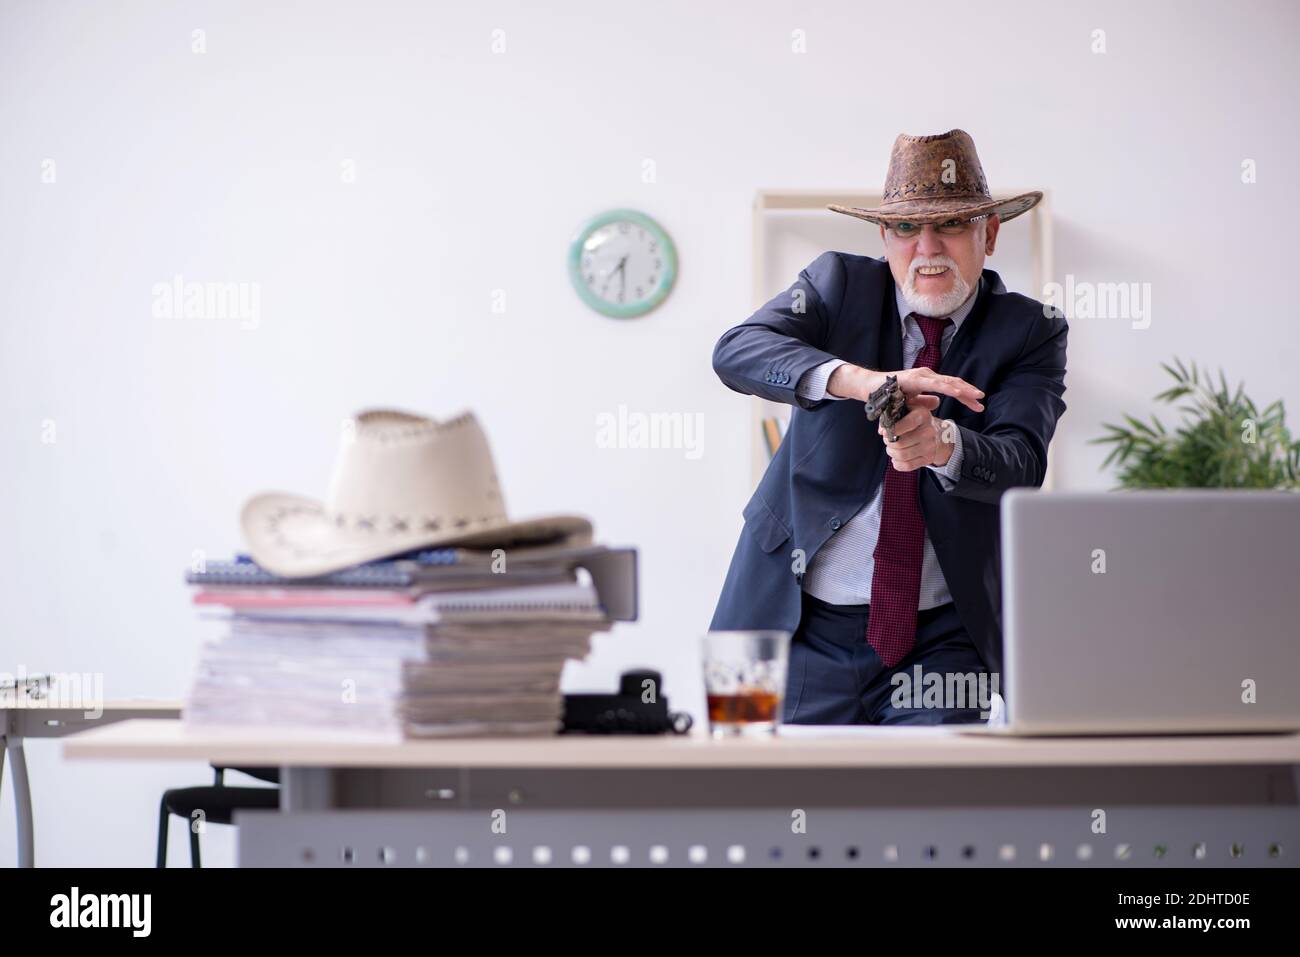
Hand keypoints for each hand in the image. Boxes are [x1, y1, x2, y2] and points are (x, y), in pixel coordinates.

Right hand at [828, 364, 984, 412]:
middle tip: (981, 402)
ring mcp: (921, 375)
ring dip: (963, 390)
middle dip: (968, 393)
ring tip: (975, 396)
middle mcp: (927, 375)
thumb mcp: (911, 402)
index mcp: (927, 380)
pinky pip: (934, 384)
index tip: (978, 404)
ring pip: (947, 382)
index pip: (951, 387)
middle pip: (953, 384)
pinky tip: (957, 392)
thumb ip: (924, 402)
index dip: (965, 395)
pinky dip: (947, 388)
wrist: (870, 389)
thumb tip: (938, 404)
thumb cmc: (888, 396)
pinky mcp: (915, 379)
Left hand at [877, 395, 957, 471]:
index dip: (893, 429)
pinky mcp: (928, 458)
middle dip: (889, 443)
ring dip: (892, 453)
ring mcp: (930, 446)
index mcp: (923, 416)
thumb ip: (893, 417)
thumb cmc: (918, 422)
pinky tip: (896, 458)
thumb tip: (882, 430)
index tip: (885, 432)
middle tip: (888, 440)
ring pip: (902, 455)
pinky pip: (908, 466)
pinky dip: (898, 464)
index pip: (908, 423)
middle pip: (901, 443)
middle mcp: (928, 431)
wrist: (939, 434)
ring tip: (891, 448)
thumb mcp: (909, 411)